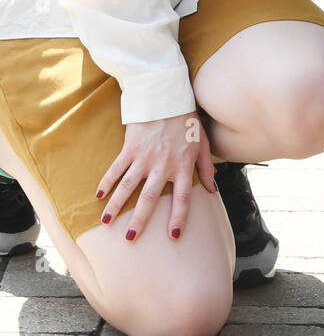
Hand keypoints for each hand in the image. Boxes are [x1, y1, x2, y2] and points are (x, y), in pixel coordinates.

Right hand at [96, 112, 217, 242]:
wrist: (168, 97)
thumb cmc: (187, 122)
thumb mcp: (202, 144)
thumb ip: (206, 168)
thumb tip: (213, 190)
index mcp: (183, 166)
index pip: (182, 198)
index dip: (178, 218)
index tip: (172, 236)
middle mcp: (163, 165)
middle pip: (150, 198)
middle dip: (139, 219)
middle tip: (130, 238)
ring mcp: (145, 157)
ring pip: (128, 186)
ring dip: (116, 204)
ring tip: (106, 221)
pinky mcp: (131, 147)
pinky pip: (116, 167)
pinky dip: (107, 181)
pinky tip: (99, 194)